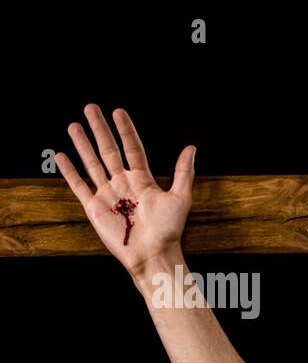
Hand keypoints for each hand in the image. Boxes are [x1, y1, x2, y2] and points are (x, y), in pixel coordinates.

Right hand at [55, 104, 196, 278]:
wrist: (153, 255)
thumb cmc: (169, 230)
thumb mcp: (181, 198)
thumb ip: (183, 172)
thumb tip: (191, 147)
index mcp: (143, 180)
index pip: (132, 149)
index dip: (126, 131)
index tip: (118, 111)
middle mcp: (124, 184)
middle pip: (109, 151)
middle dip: (100, 129)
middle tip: (90, 107)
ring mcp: (108, 195)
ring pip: (92, 163)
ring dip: (83, 144)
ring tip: (74, 125)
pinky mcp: (94, 207)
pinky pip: (79, 186)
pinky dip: (69, 171)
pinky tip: (61, 155)